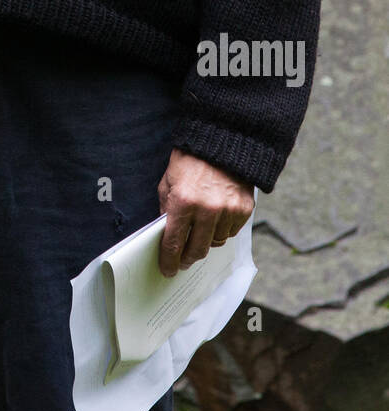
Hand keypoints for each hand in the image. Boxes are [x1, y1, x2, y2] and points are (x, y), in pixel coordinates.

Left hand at [157, 149, 253, 277]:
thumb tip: (166, 234)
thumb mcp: (168, 182)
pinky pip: (231, 232)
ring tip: (200, 231)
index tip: (167, 270)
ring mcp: (228, 211)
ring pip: (215, 243)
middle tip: (182, 260)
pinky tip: (216, 218)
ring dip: (206, 241)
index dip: (169, 260)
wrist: (223, 140)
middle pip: (197, 250)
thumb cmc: (190, 160)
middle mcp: (207, 210)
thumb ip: (166, 209)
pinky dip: (222, 230)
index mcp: (183, 202)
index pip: (173, 243)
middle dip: (187, 258)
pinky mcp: (244, 210)